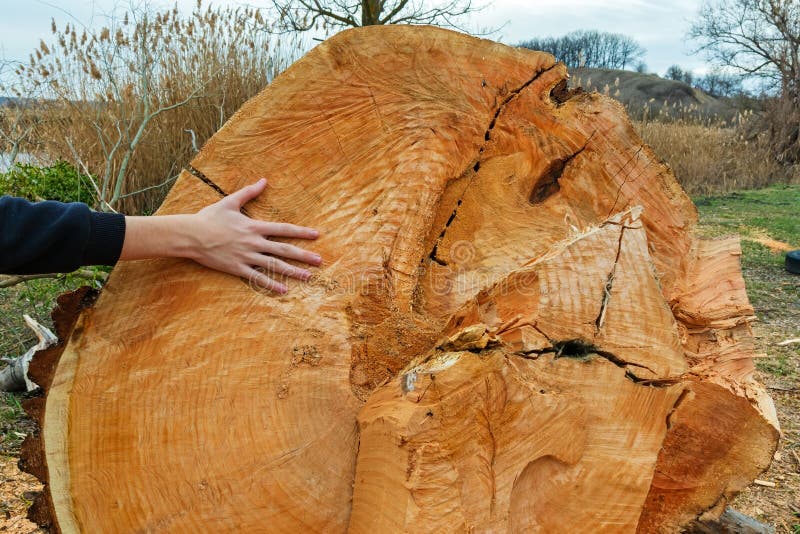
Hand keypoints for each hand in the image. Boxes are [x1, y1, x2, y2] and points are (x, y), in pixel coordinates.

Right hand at [188, 179, 321, 293]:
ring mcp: (246, 256)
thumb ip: (249, 192)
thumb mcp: (230, 202)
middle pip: (284, 250)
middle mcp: (254, 242)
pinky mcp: (237, 268)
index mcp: (254, 226)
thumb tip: (264, 180)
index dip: (301, 232)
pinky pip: (257, 278)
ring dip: (293, 272)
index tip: (316, 235)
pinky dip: (271, 284)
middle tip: (320, 261)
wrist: (190, 235)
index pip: (284, 230)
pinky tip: (284, 290)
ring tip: (309, 277)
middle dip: (304, 255)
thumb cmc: (209, 218)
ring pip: (274, 265)